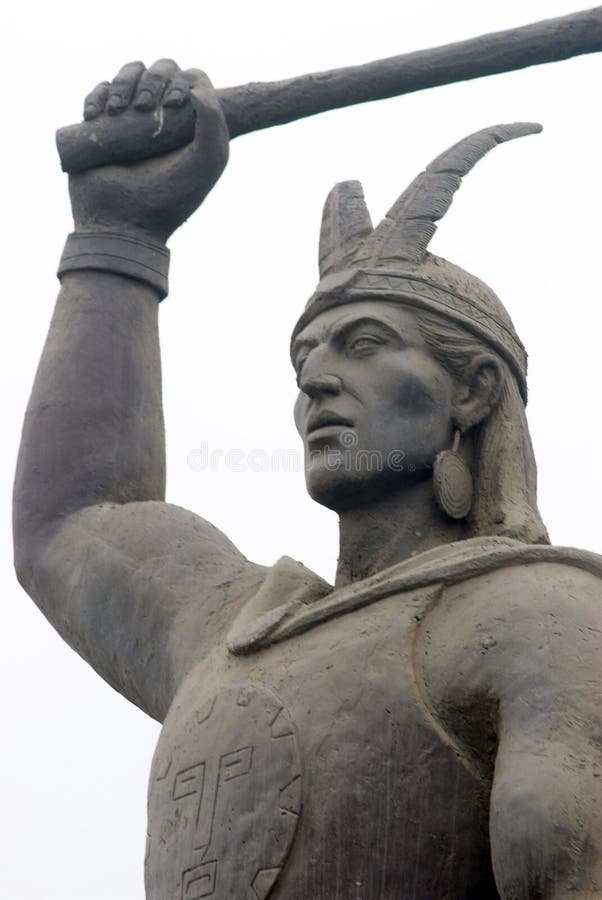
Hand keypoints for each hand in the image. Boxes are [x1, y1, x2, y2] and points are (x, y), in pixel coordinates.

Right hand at [68, 60, 228, 241]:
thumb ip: (215, 124)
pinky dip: (98, 95)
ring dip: (123, 81)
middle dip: (152, 78)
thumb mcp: (206, 164)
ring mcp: (131, 121)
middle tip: (144, 108)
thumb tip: (196, 87)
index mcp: (192, 125)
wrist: (123, 225)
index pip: (192, 80)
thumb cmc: (169, 198)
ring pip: (129, 74)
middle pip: (160, 69)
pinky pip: (100, 93)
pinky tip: (97, 115)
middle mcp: (163, 119)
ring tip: (118, 112)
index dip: (183, 80)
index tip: (173, 105)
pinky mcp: (101, 127)